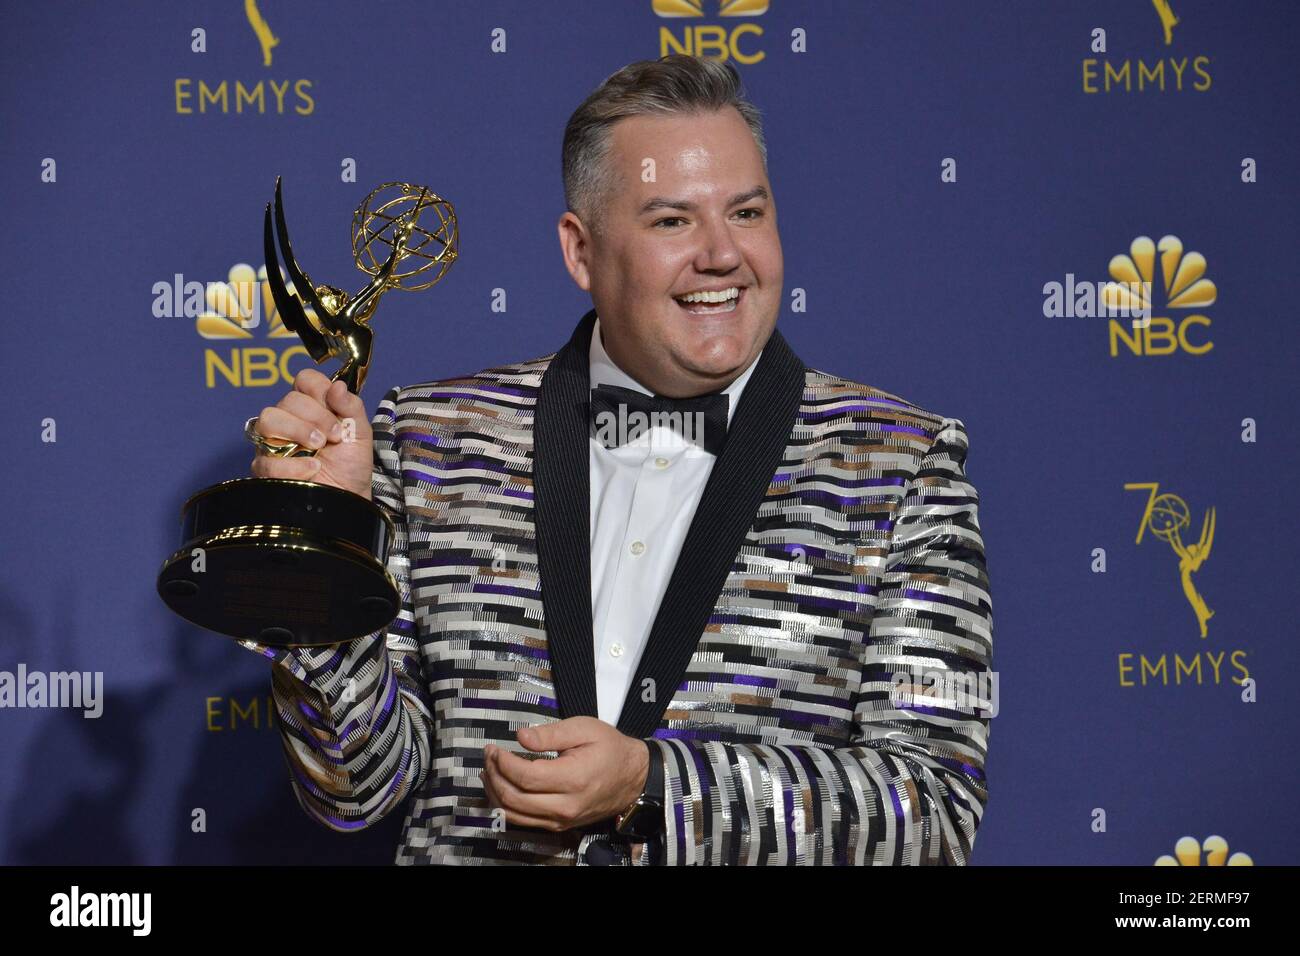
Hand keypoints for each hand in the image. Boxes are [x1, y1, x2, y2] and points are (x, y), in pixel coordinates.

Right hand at [249, 368, 372, 499]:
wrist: (348, 498)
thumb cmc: (351, 464)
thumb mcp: (360, 434)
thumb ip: (351, 407)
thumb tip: (337, 385)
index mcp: (312, 407)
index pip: (304, 380)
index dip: (318, 389)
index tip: (336, 409)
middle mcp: (289, 420)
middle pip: (287, 400)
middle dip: (315, 416)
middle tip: (333, 436)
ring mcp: (273, 443)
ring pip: (268, 420)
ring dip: (297, 431)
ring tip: (318, 448)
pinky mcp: (265, 468)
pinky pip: (266, 458)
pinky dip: (293, 464)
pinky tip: (312, 469)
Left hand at [481, 717, 649, 831]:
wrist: (633, 777)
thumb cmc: (610, 749)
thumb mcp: (584, 729)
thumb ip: (550, 733)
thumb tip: (521, 737)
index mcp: (573, 779)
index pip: (525, 776)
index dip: (503, 762)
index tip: (494, 748)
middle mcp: (565, 805)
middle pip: (514, 799)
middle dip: (494, 776)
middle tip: (489, 756)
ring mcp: (561, 820)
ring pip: (514, 815)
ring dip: (495, 793)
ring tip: (490, 771)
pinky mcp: (558, 825)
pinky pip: (523, 821)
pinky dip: (506, 806)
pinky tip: (502, 787)